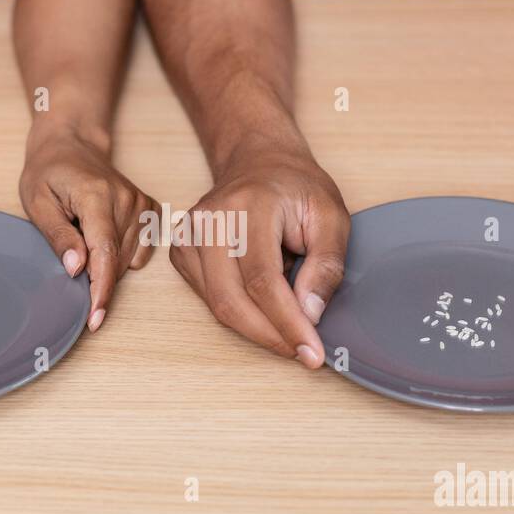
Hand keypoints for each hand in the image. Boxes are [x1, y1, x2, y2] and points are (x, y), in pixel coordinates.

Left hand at [20, 123, 158, 330]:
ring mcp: (140, 204)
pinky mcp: (148, 209)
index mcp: (96, 197)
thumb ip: (59, 237)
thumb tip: (77, 269)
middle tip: (69, 252)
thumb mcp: (38, 203)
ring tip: (82, 234)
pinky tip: (101, 237)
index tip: (95, 318)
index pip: (105, 253)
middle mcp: (126, 200)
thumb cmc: (49, 172)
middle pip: (116, 261)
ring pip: (128, 260)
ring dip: (104, 263)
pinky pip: (140, 251)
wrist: (71, 144)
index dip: (100, 290)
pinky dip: (120, 255)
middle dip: (93, 275)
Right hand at [170, 142, 348, 368]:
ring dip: (256, 328)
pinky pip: (208, 298)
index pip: (262, 280)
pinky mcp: (181, 250)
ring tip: (289, 325)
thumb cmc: (295, 187)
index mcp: (249, 205)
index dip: (286, 323)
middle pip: (231, 300)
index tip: (311, 352)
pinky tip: (263, 305)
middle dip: (269, 336)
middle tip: (302, 353)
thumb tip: (309, 314)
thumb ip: (326, 265)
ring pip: (217, 305)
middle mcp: (210, 220)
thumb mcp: (332, 217)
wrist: (258, 160)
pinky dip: (239, 312)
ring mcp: (189, 235)